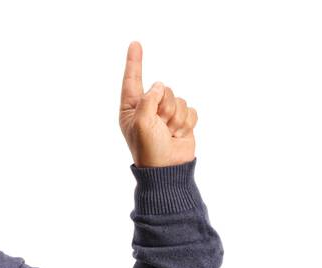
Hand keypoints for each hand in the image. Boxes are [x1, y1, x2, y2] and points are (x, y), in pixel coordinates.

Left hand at [119, 41, 196, 167]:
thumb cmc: (149, 149)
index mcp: (132, 109)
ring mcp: (165, 114)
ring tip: (169, 134)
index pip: (133, 81)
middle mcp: (148, 109)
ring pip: (178, 99)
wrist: (168, 169)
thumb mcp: (141, 122)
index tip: (135, 44)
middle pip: (163, 89)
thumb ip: (148, 99)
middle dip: (165, 107)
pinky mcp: (181, 120)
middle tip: (160, 127)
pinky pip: (190, 109)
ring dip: (176, 118)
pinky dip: (187, 123)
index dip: (134, 62)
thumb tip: (159, 85)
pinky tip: (178, 135)